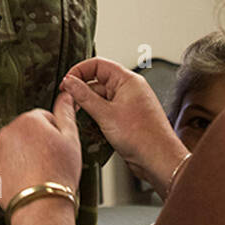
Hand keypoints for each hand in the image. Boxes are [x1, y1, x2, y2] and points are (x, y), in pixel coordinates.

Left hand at [0, 91, 81, 212]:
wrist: (41, 207)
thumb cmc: (59, 173)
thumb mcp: (71, 139)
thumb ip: (66, 113)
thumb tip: (66, 94)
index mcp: (28, 120)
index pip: (44, 117)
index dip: (56, 133)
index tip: (60, 148)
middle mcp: (7, 132)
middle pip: (27, 132)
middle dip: (38, 143)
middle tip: (51, 162)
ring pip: (15, 149)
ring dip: (26, 156)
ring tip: (40, 174)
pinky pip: (5, 165)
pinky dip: (14, 171)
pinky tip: (28, 182)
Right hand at [60, 57, 187, 196]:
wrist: (159, 160)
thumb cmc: (143, 138)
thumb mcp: (106, 114)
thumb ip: (84, 96)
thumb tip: (69, 82)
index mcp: (128, 80)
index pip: (98, 64)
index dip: (79, 71)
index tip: (66, 83)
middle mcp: (129, 89)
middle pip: (97, 81)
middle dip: (81, 91)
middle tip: (67, 102)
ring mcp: (128, 103)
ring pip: (100, 97)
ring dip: (88, 106)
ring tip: (78, 116)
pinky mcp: (126, 117)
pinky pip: (105, 110)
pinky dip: (95, 116)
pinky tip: (89, 125)